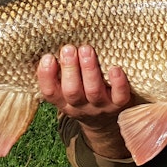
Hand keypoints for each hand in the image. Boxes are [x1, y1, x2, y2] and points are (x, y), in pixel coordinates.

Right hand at [36, 44, 132, 158]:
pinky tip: (115, 68)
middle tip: (68, 49)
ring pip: (93, 91)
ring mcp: (100, 107)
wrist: (105, 122)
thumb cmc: (83, 94)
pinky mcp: (118, 105)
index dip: (46, 76)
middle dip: (70, 68)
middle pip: (72, 91)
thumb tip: (52, 44)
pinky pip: (119, 97)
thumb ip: (60, 72)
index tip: (48, 57)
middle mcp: (80, 106)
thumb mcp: (66, 88)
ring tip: (86, 50)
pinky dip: (118, 83)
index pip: (50, 92)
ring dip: (89, 70)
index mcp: (63, 101)